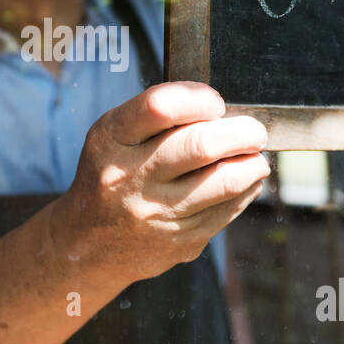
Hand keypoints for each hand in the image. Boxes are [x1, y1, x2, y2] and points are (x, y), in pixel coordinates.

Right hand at [50, 82, 269, 287]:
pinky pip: (227, 210)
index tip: (215, 104)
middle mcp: (131, 177)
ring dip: (253, 163)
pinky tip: (244, 181)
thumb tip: (224, 112)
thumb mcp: (114, 136)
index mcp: (111, 141)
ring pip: (225, 181)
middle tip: (254, 131)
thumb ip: (158, 116)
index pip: (161, 107)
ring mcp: (156, 214)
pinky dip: (246, 190)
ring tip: (254, 156)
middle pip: (201, 145)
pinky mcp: (180, 241)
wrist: (89, 244)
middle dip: (242, 132)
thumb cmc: (112, 174)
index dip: (200, 99)